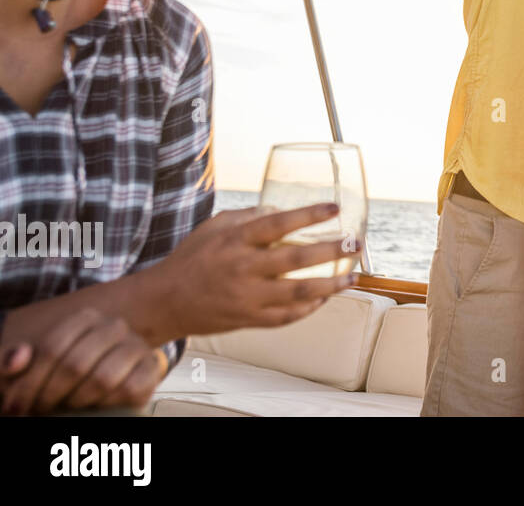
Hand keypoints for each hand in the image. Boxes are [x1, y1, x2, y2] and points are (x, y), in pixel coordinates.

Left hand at [0, 309, 166, 415]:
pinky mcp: (151, 369)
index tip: (15, 406)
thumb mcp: (31, 365)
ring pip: (102, 379)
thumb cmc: (62, 374)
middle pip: (75, 364)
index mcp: (86, 318)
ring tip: (65, 408)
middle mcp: (115, 327)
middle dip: (51, 395)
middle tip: (38, 411)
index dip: (29, 382)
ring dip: (77, 401)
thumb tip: (18, 357)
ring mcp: (136, 347)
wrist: (113, 373)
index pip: (52, 349)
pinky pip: (129, 390)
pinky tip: (94, 406)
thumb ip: (11, 361)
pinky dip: (107, 403)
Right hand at [152, 204, 358, 337]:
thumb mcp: (214, 227)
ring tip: (353, 276)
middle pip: (296, 259)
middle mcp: (244, 268)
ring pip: (299, 293)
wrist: (164, 302)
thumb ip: (249, 216)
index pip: (278, 224)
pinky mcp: (249, 319)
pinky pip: (287, 316)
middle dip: (332, 251)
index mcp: (236, 241)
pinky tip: (326, 297)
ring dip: (331, 284)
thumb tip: (281, 209)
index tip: (335, 208)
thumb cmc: (191, 259)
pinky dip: (310, 307)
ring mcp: (247, 297)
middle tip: (356, 244)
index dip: (308, 215)